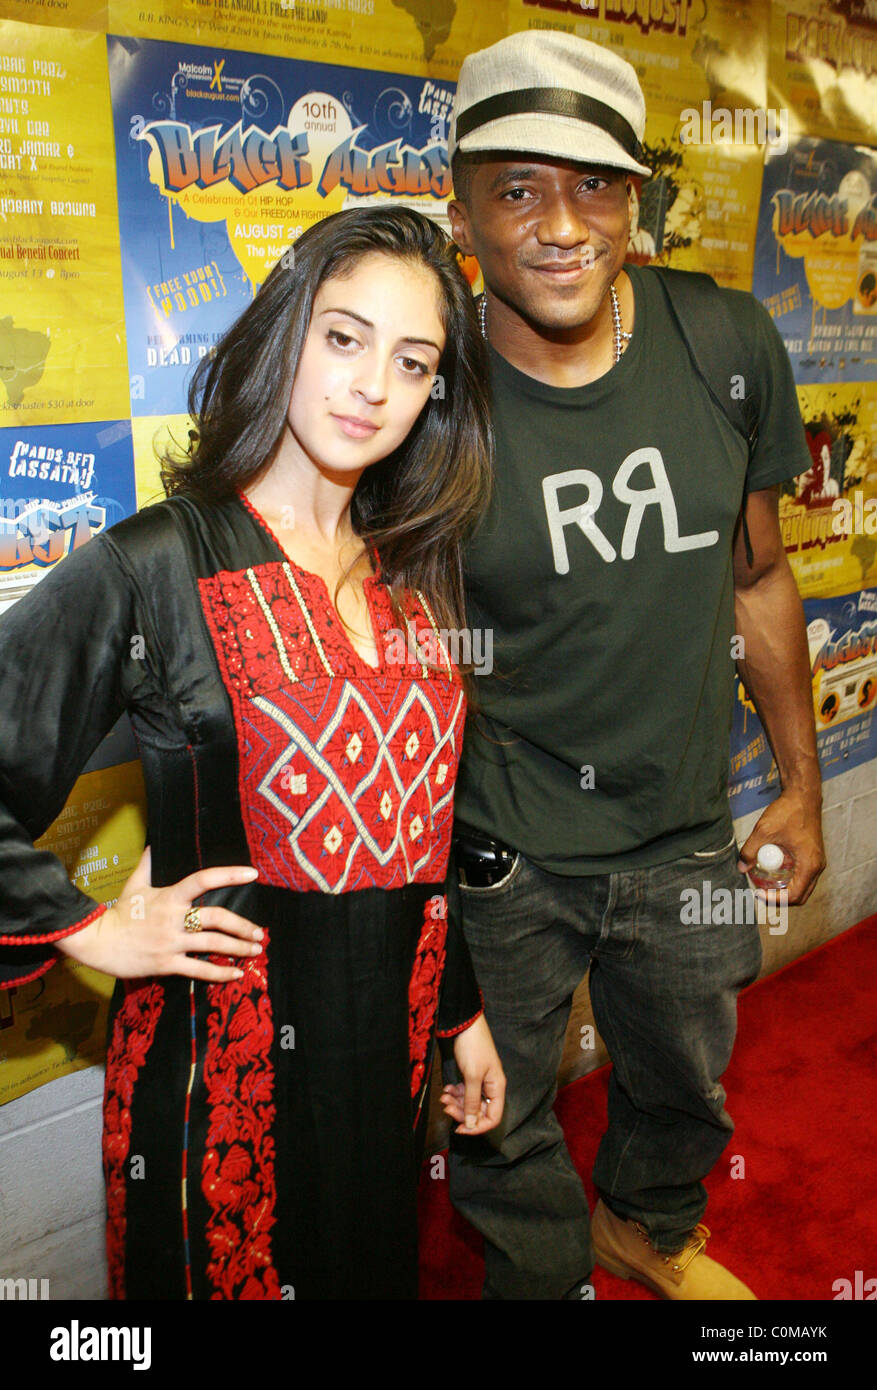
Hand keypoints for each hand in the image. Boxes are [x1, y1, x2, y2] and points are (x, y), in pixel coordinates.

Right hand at [55, 846, 263, 981]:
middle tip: (259, 932)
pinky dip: (220, 973)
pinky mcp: (166, 964)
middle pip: (216, 918)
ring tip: (255, 950)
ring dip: (238, 948)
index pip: (203, 880)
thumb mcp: (134, 885)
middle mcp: (173, 918)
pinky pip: (199, 970)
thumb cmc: (119, 913)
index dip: (229, 875)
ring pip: (213, 945)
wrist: (97, 942)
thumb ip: (147, 865)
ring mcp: (171, 942)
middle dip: (242, 926)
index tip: (252, 874)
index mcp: (169, 896)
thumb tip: (154, 845)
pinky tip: (236, 974)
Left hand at [440, 1013, 505, 1135]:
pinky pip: (464, 1092)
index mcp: (497, 1088)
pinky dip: (454, 1092)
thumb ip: (472, 1101)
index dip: (478, 1126)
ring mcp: (481, 1081)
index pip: (493, 1118)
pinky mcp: (471, 1076)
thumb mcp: (472, 1076)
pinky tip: (446, 1088)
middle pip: (479, 1111)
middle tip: (447, 1107)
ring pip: (469, 1102)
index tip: (461, 1128)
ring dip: (455, 1102)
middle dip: (461, 1112)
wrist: (465, 1024)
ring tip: (444, 1096)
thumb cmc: (473, 1046)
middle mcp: (491, 1087)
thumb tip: (472, 1124)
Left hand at [737, 787, 825, 904]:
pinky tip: (774, 872)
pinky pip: (804, 876)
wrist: (803, 796)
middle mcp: (817, 866)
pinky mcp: (814, 855)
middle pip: (801, 896)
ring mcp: (817, 861)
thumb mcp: (764, 831)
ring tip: (766, 885)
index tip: (758, 894)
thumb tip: (741, 868)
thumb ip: (750, 850)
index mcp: (809, 864)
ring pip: (803, 887)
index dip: (775, 899)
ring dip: (785, 890)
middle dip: (780, 899)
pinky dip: (790, 880)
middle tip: (761, 893)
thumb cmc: (788, 811)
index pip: (794, 895)